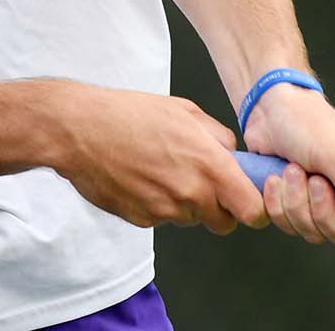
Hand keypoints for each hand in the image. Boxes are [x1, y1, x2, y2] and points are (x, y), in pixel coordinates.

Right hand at [47, 83, 268, 235]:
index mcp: (209, 165)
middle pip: (225, 222)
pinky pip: (163, 219)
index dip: (255, 207)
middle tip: (203, 183)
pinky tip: (142, 178)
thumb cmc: (129, 114)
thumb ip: (217, 136)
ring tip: (163, 170)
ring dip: (186, 204)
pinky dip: (158, 204)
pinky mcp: (142, 221)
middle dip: (220, 207)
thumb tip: (232, 154)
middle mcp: (191, 193)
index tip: (249, 200)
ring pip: (192, 219)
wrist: (79, 130)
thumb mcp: (184, 110)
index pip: (252, 210)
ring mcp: (165, 211)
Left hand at [245, 84, 334, 250]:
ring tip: (293, 169)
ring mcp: (331, 204)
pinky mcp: (303, 207)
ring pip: (318, 234)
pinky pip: (292, 227)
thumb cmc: (308, 121)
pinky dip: (279, 204)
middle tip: (314, 180)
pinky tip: (277, 178)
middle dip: (323, 212)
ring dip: (296, 203)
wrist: (270, 111)